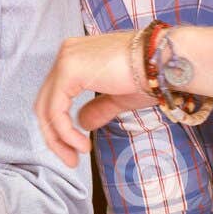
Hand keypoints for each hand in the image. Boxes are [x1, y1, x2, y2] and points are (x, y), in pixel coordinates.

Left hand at [35, 30, 155, 166]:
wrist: (167, 63)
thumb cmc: (152, 76)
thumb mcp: (118, 98)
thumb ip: (98, 108)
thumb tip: (82, 123)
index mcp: (78, 57)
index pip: (56, 95)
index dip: (60, 126)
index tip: (74, 150)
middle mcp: (67, 53)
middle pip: (46, 101)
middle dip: (55, 136)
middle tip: (70, 160)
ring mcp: (66, 59)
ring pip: (47, 107)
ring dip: (58, 138)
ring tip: (76, 156)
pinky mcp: (68, 69)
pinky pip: (56, 108)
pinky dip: (64, 131)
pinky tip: (82, 145)